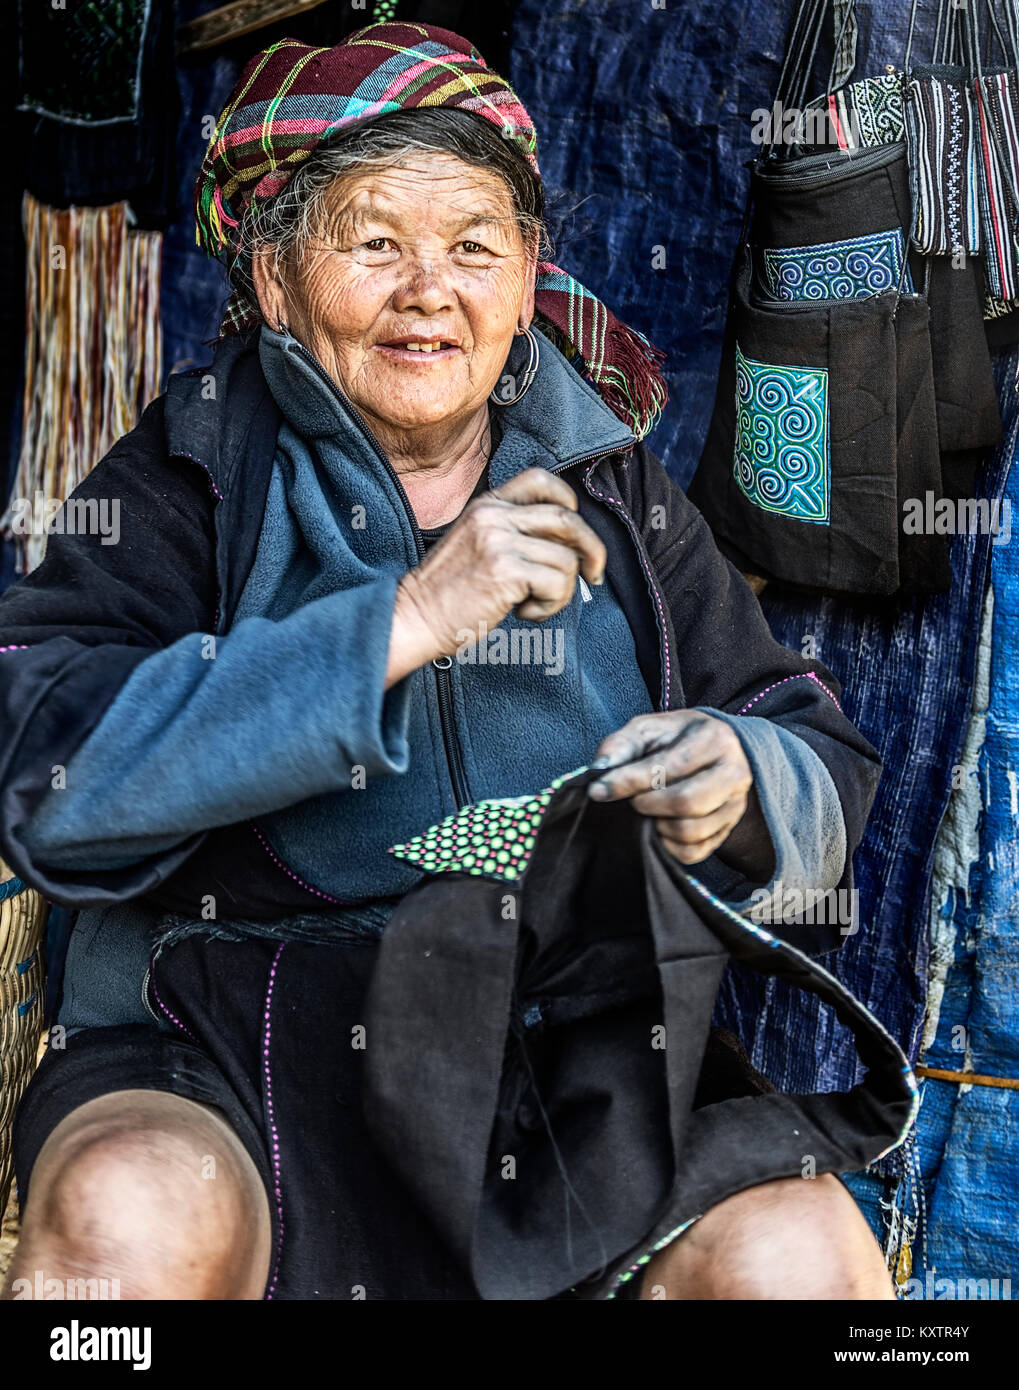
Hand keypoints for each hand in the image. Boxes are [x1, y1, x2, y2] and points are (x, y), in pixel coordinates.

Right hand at [387, 468, 605, 685]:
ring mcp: (499, 541)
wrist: (414, 617)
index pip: (541, 480)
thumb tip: (569, 545)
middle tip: (594, 574)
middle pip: (567, 518)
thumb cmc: (447, 592)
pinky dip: (550, 606)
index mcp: (487, 505)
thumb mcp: (475, 544)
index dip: (569, 502)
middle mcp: (494, 516)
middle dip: (592, 548)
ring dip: (560, 591)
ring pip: (566, 559)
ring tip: (532, 604)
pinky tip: (523, 613)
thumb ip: (512, 533)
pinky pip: (558, 584)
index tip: (574, 534)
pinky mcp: (505, 570)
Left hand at [587, 710, 768, 869]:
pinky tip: (659, 824)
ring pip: (689, 831)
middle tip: (632, 799)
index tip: (598, 789)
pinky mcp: (727, 831)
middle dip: (646, 804)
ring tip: (647, 810)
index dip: (627, 782)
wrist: (713, 751)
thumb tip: (599, 770)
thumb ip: (621, 744)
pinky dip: (667, 845)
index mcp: (715, 739)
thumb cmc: (675, 739)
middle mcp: (734, 774)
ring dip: (656, 825)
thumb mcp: (648, 729)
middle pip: (685, 803)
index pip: (667, 768)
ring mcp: (735, 806)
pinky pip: (693, 852)